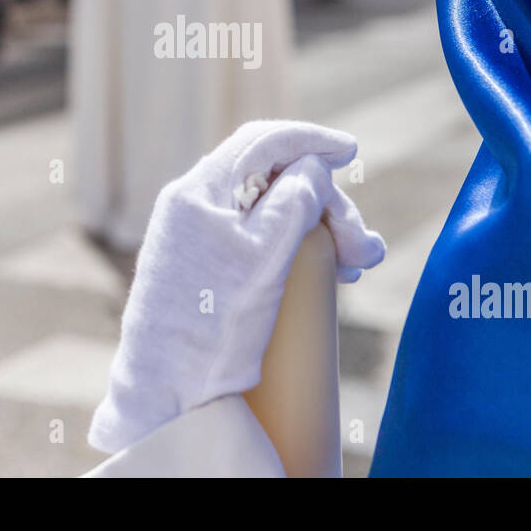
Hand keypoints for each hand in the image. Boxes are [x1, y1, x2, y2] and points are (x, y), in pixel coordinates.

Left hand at [88, 120, 385, 454]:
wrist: (166, 389)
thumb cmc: (214, 320)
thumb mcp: (266, 252)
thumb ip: (294, 199)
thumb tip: (313, 166)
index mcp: (201, 189)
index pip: (262, 142)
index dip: (311, 141)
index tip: (351, 151)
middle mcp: (192, 205)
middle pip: (273, 181)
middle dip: (328, 206)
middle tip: (365, 249)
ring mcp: (194, 237)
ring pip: (270, 214)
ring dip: (319, 230)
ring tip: (357, 268)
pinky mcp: (201, 267)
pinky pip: (256, 239)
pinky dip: (295, 247)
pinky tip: (328, 273)